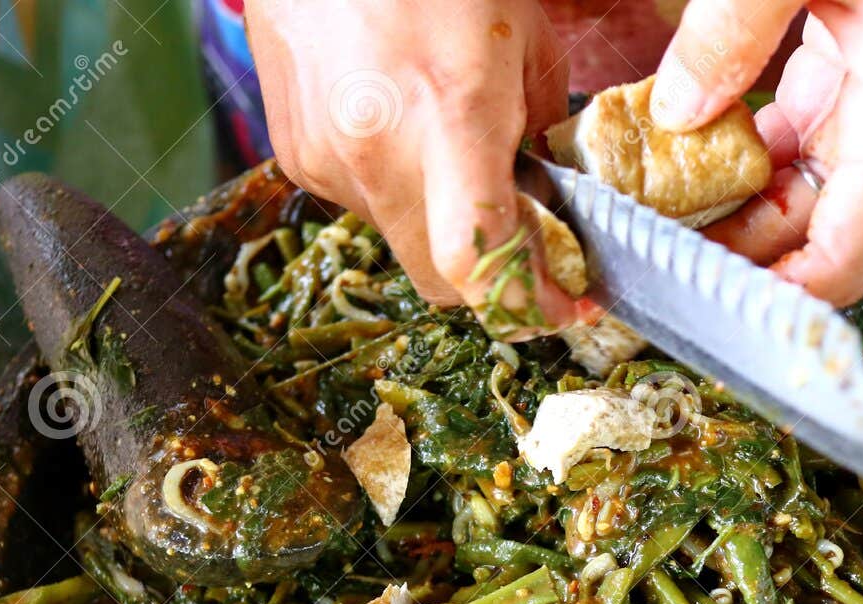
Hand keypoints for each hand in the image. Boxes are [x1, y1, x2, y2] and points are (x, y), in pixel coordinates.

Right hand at [245, 0, 577, 335]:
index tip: (565, 307)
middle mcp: (377, 152)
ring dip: (437, 219)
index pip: (476, 260)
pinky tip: (400, 122)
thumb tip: (551, 202)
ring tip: (446, 143)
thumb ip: (540, 132)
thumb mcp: (523, 37)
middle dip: (487, 276)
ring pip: (403, 242)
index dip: (528, 304)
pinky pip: (363, 204)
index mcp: (447, 115)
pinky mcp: (298, 158)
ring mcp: (326, 160)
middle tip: (521, 235)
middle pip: (441, 280)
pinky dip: (396, 185)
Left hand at [652, 0, 862, 305]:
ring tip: (648, 202)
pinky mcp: (862, 70)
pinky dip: (742, 148)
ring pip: (796, 190)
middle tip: (638, 246)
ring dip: (728, 201)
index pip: (841, 263)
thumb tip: (673, 112)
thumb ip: (734, 31)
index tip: (695, 304)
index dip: (771, 302)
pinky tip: (685, 142)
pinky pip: (796, 139)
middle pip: (805, 234)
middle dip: (725, 248)